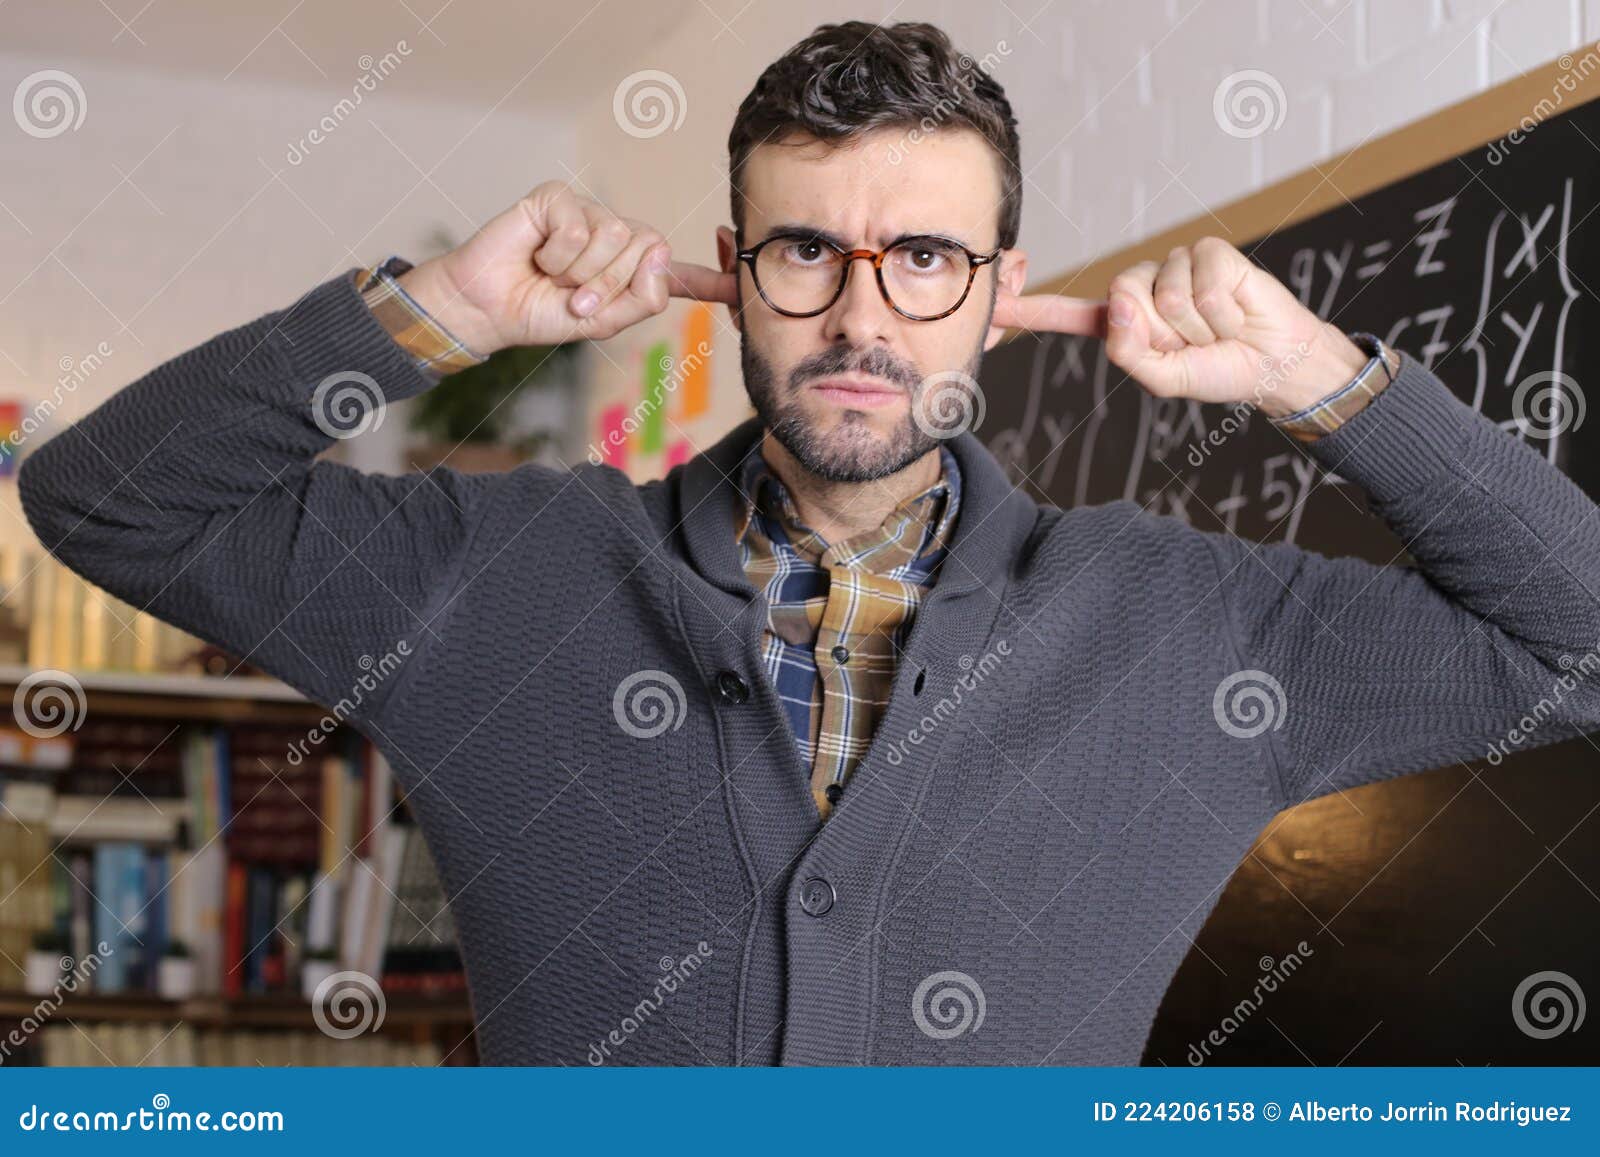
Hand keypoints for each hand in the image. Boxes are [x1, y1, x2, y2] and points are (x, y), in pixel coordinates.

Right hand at [396, 180, 736, 352]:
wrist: (488, 308)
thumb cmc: (540, 313)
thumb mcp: (599, 321)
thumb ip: (641, 299)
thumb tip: (663, 256)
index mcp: (631, 272)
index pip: (677, 274)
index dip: (713, 280)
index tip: (740, 286)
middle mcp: (617, 237)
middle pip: (649, 250)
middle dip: (609, 284)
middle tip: (574, 297)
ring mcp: (591, 213)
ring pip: (616, 237)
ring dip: (581, 271)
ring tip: (553, 277)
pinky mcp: (559, 198)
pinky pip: (580, 224)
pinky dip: (557, 252)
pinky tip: (538, 254)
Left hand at [991, 237, 1367, 417]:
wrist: (1273, 363)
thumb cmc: (1218, 370)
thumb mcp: (1165, 377)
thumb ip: (1131, 351)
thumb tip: (1120, 306)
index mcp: (1123, 321)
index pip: (1069, 314)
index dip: (1032, 310)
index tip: (996, 306)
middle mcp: (1142, 288)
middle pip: (1123, 298)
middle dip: (1165, 332)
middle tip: (1194, 341)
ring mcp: (1174, 266)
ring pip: (1166, 296)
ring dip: (1199, 325)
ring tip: (1217, 327)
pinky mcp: (1207, 253)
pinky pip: (1199, 282)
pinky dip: (1221, 309)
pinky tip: (1234, 309)